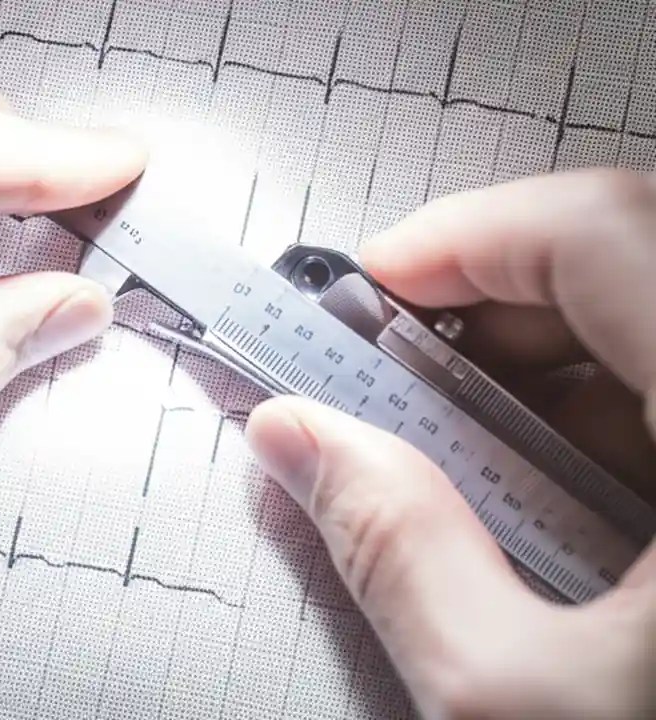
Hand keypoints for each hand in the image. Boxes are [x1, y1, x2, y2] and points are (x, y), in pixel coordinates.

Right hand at [246, 169, 655, 718]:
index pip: (608, 237)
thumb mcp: (520, 702)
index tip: (374, 286)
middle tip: (400, 376)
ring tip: (471, 455)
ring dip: (556, 374)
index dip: (472, 237)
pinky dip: (620, 429)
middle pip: (642, 270)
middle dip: (498, 312)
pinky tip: (568, 508)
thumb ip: (393, 549)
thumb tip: (301, 444)